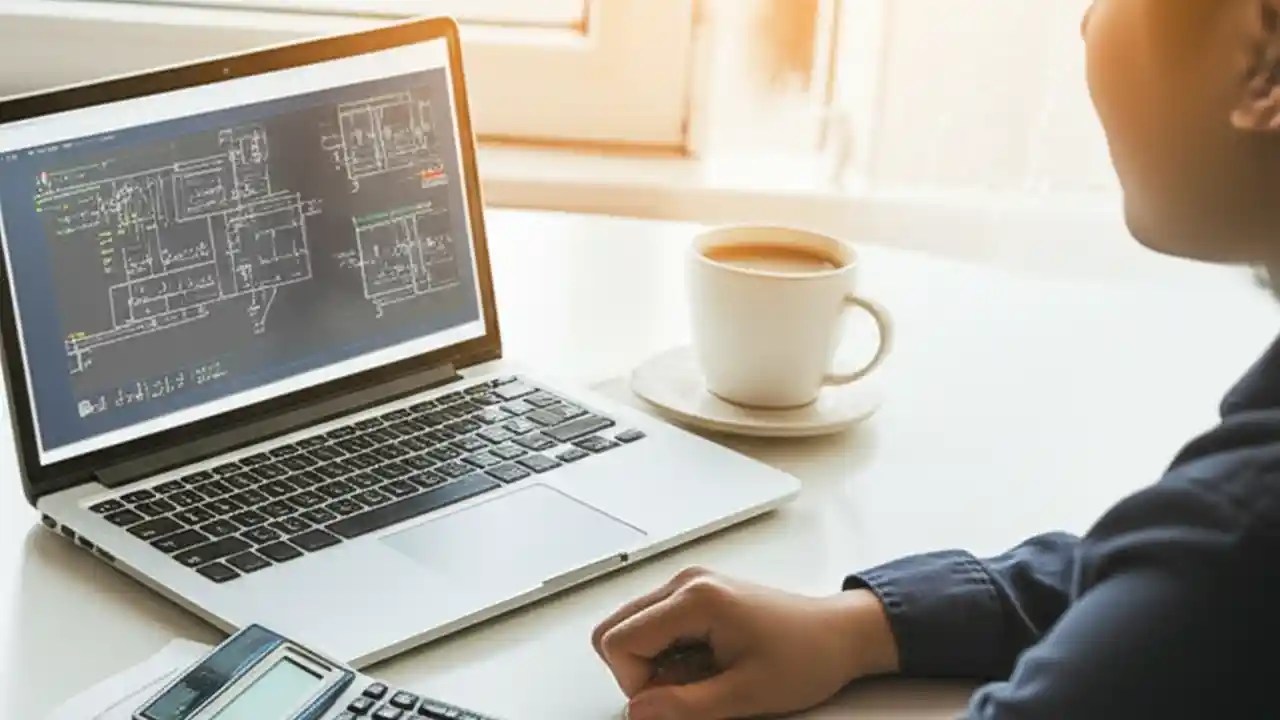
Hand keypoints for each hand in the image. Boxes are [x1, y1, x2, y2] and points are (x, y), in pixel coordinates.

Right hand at [591, 567, 899, 719]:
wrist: (839, 635)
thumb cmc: (806, 657)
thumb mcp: (745, 694)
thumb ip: (685, 706)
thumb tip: (638, 712)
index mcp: (695, 599)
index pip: (619, 640)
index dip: (635, 682)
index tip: (673, 699)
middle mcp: (686, 582)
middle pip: (614, 629)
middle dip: (637, 670)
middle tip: (683, 690)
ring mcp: (690, 585)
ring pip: (632, 627)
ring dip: (655, 662)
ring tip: (702, 674)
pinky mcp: (696, 594)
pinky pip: (655, 625)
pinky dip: (669, 653)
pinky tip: (705, 662)